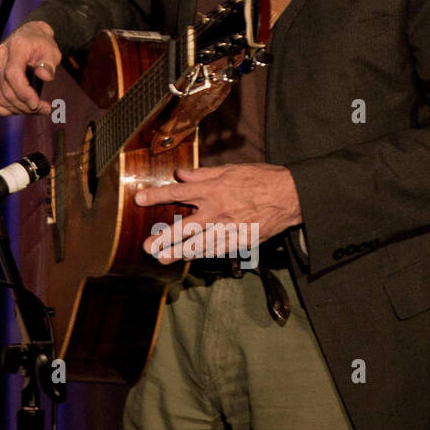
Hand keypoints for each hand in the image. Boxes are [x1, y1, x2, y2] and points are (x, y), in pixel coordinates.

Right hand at [0, 20, 61, 115]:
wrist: (29, 37)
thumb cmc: (41, 45)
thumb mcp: (52, 51)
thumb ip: (49, 63)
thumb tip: (45, 75)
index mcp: (15, 47)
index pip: (13, 74)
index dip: (23, 92)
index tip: (37, 104)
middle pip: (7, 90)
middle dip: (26, 105)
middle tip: (44, 109)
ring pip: (0, 98)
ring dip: (18, 109)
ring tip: (35, 109)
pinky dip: (1, 109)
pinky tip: (16, 110)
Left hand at [133, 163, 301, 263]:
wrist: (291, 195)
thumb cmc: (261, 178)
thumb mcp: (230, 169)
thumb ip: (203, 174)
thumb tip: (181, 174)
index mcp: (213, 190)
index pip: (178, 192)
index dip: (157, 195)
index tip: (138, 199)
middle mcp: (217, 211)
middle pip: (185, 227)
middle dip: (164, 238)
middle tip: (147, 247)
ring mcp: (229, 229)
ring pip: (200, 244)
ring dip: (180, 253)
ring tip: (163, 260)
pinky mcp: (242, 241)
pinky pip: (218, 250)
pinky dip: (204, 254)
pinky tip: (191, 258)